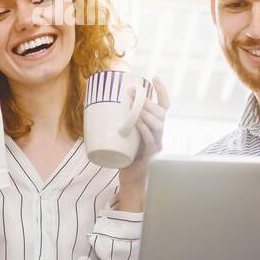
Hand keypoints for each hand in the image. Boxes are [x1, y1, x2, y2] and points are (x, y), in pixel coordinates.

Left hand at [116, 77, 169, 212]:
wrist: (129, 181)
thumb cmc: (125, 157)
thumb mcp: (122, 135)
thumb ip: (116, 121)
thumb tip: (95, 103)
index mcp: (154, 128)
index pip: (164, 107)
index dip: (162, 92)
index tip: (154, 78)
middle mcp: (159, 135)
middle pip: (161, 114)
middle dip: (147, 101)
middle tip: (132, 95)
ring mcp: (157, 145)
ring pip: (159, 125)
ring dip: (146, 114)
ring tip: (134, 108)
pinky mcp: (152, 156)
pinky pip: (151, 140)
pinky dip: (144, 130)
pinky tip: (137, 124)